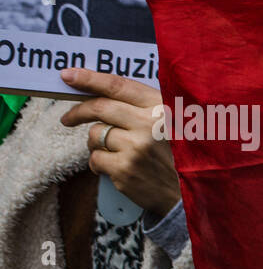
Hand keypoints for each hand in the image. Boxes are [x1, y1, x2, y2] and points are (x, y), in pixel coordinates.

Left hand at [59, 68, 178, 217]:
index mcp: (160, 107)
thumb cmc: (175, 155)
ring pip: (95, 134)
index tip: (69, 75)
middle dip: (78, 112)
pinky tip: (116, 168)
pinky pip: (95, 159)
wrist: (188, 193)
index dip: (90, 79)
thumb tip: (97, 93)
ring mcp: (136, 147)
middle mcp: (149, 124)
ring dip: (96, 143)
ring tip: (114, 152)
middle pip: (100, 108)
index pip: (118, 86)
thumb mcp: (168, 122)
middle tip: (68, 118)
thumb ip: (141, 106)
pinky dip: (99, 164)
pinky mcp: (125, 169)